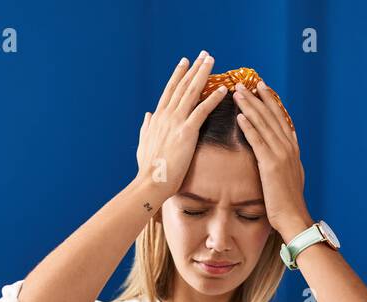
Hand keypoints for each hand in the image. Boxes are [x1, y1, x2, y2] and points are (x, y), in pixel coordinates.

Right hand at [135, 52, 227, 200]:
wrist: (150, 182)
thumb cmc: (147, 169)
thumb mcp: (143, 143)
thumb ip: (146, 127)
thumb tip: (147, 114)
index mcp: (157, 118)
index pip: (169, 90)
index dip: (178, 74)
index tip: (185, 62)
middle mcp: (166, 115)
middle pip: (182, 85)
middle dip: (194, 68)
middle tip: (203, 54)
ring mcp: (176, 122)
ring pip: (192, 92)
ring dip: (203, 74)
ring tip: (212, 61)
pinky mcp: (187, 132)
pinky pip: (202, 110)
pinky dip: (213, 98)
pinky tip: (223, 89)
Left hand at [232, 80, 310, 237]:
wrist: (293, 218)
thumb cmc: (288, 203)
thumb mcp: (290, 176)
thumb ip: (286, 161)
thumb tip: (284, 151)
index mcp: (293, 149)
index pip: (281, 119)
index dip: (271, 102)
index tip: (262, 88)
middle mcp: (289, 148)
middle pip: (272, 116)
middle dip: (258, 98)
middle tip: (246, 83)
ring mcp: (281, 155)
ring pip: (264, 124)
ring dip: (250, 107)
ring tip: (238, 93)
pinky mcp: (271, 165)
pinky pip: (258, 142)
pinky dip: (250, 127)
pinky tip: (241, 116)